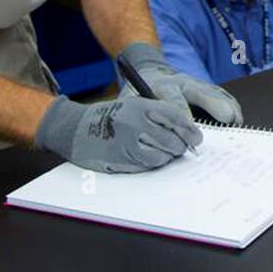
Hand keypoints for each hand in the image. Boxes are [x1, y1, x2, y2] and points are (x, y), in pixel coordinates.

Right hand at [35, 96, 202, 172]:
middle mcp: (134, 122)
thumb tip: (188, 132)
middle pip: (172, 140)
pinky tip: (148, 157)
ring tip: (164, 152)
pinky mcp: (120, 159)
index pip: (174, 116)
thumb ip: (158, 116)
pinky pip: (147, 166)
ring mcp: (127, 142)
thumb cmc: (111, 117)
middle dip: (180, 146)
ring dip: (167, 157)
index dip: (189, 129)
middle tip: (182, 148)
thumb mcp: (133, 106)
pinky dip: (152, 163)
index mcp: (140, 105)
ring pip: (162, 156)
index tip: (197, 137)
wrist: (75, 128)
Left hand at [118, 42, 242, 125]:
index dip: (183, 116)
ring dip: (227, 106)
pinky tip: (236, 119)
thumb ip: (142, 121)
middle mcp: (180, 82)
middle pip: (201, 91)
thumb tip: (155, 144)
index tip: (190, 131)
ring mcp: (196, 83)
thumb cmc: (139, 99)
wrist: (148, 75)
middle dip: (214, 106)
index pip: (173, 101)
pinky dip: (231, 106)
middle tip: (225, 120)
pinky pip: (223, 95)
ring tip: (236, 122)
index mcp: (160, 87)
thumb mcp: (132, 107)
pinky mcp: (208, 88)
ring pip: (215, 92)